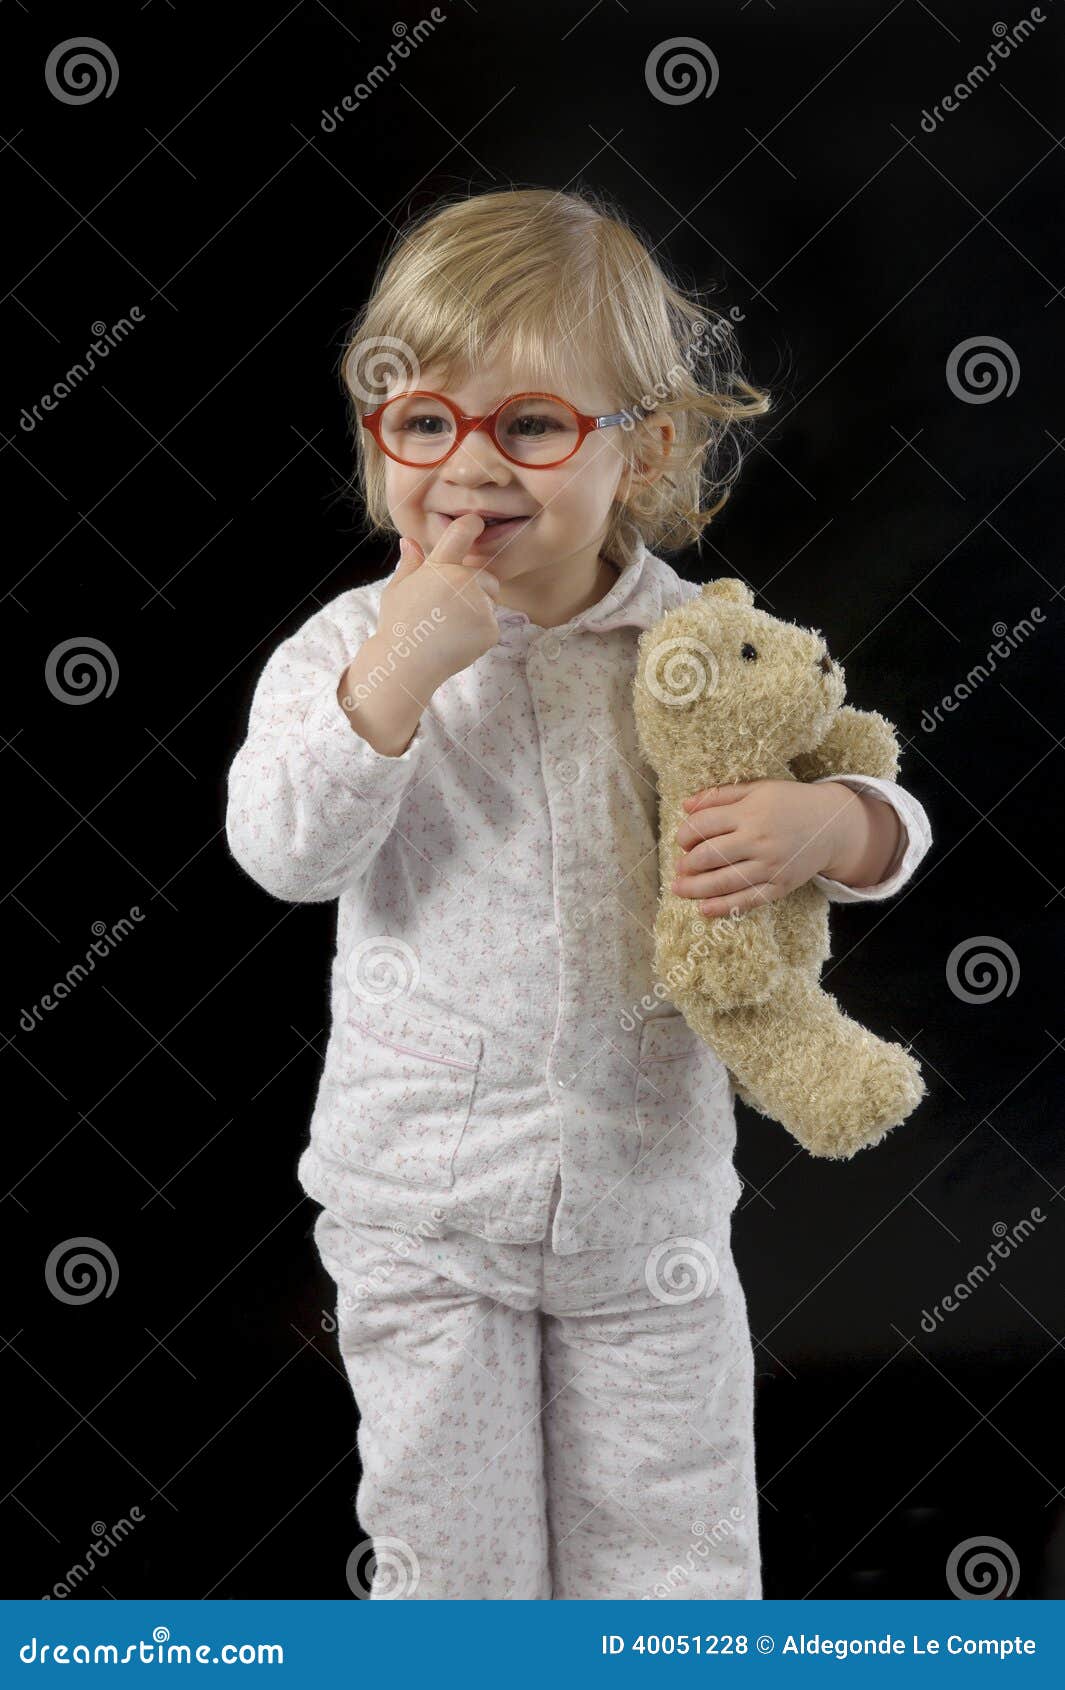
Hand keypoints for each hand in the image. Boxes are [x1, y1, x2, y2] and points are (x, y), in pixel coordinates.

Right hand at [377, 514, 501, 687]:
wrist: (406, 664)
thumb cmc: (397, 626)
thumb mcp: (396, 590)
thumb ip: (409, 564)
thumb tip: (408, 540)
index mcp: (439, 566)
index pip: (461, 533)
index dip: (472, 524)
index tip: (477, 522)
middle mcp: (462, 581)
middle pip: (487, 578)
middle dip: (477, 591)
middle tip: (449, 611)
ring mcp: (479, 605)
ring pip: (491, 602)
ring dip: (479, 612)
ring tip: (450, 628)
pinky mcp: (490, 628)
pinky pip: (492, 626)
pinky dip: (480, 634)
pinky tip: (457, 642)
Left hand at [671, 780, 843, 914]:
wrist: (833, 825)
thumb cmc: (791, 803)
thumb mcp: (758, 788)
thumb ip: (721, 795)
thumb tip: (685, 806)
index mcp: (750, 812)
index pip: (704, 825)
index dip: (685, 834)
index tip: (682, 840)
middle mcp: (758, 840)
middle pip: (709, 856)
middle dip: (687, 864)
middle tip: (680, 867)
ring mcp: (770, 866)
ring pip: (723, 882)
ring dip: (695, 888)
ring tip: (679, 889)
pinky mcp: (780, 886)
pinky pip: (747, 901)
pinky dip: (723, 908)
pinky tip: (704, 909)